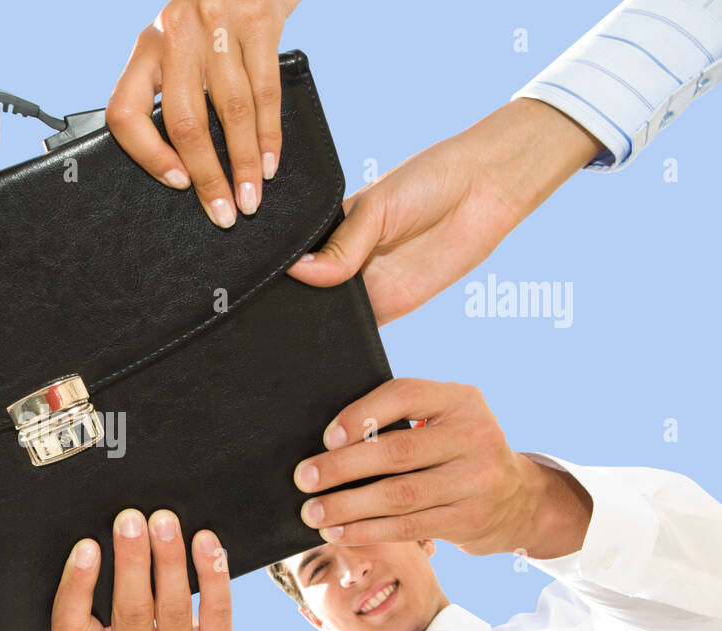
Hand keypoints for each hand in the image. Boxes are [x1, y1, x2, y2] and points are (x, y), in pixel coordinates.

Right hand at [51, 508, 253, 630]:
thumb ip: (107, 601)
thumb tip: (111, 534)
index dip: (76, 587)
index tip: (86, 546)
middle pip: (130, 612)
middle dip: (130, 559)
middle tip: (130, 518)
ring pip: (173, 607)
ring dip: (169, 558)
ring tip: (164, 521)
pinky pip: (216, 611)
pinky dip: (211, 572)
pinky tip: (204, 542)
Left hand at [109, 0, 296, 227]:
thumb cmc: (213, 17)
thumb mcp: (178, 43)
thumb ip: (172, 87)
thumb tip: (179, 161)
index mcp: (147, 45)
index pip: (126, 111)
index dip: (147, 156)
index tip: (177, 184)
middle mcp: (176, 32)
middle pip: (186, 122)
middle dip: (208, 176)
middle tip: (223, 211)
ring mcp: (218, 25)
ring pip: (231, 112)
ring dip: (244, 164)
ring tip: (251, 197)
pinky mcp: (259, 21)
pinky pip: (265, 91)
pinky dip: (269, 135)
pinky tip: (269, 162)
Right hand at [288, 98, 601, 323]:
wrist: (486, 191)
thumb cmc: (430, 180)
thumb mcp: (377, 205)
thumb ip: (342, 244)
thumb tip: (299, 273)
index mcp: (329, 228)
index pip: (292, 257)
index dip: (276, 270)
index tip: (257, 284)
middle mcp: (342, 259)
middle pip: (305, 291)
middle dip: (291, 303)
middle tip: (270, 313)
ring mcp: (364, 285)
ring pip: (329, 313)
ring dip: (318, 323)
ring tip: (299, 327)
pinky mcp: (389, 307)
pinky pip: (360, 329)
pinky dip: (347, 338)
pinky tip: (332, 338)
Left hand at [292, 378, 591, 557]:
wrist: (518, 498)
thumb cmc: (455, 452)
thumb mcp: (442, 422)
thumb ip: (400, 420)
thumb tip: (327, 442)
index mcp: (461, 400)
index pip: (405, 395)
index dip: (361, 415)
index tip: (326, 437)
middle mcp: (475, 436)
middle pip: (397, 452)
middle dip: (342, 467)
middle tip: (304, 478)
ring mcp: (477, 481)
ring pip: (399, 496)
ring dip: (348, 507)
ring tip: (313, 512)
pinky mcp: (470, 519)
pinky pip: (408, 527)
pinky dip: (367, 531)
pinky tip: (339, 532)